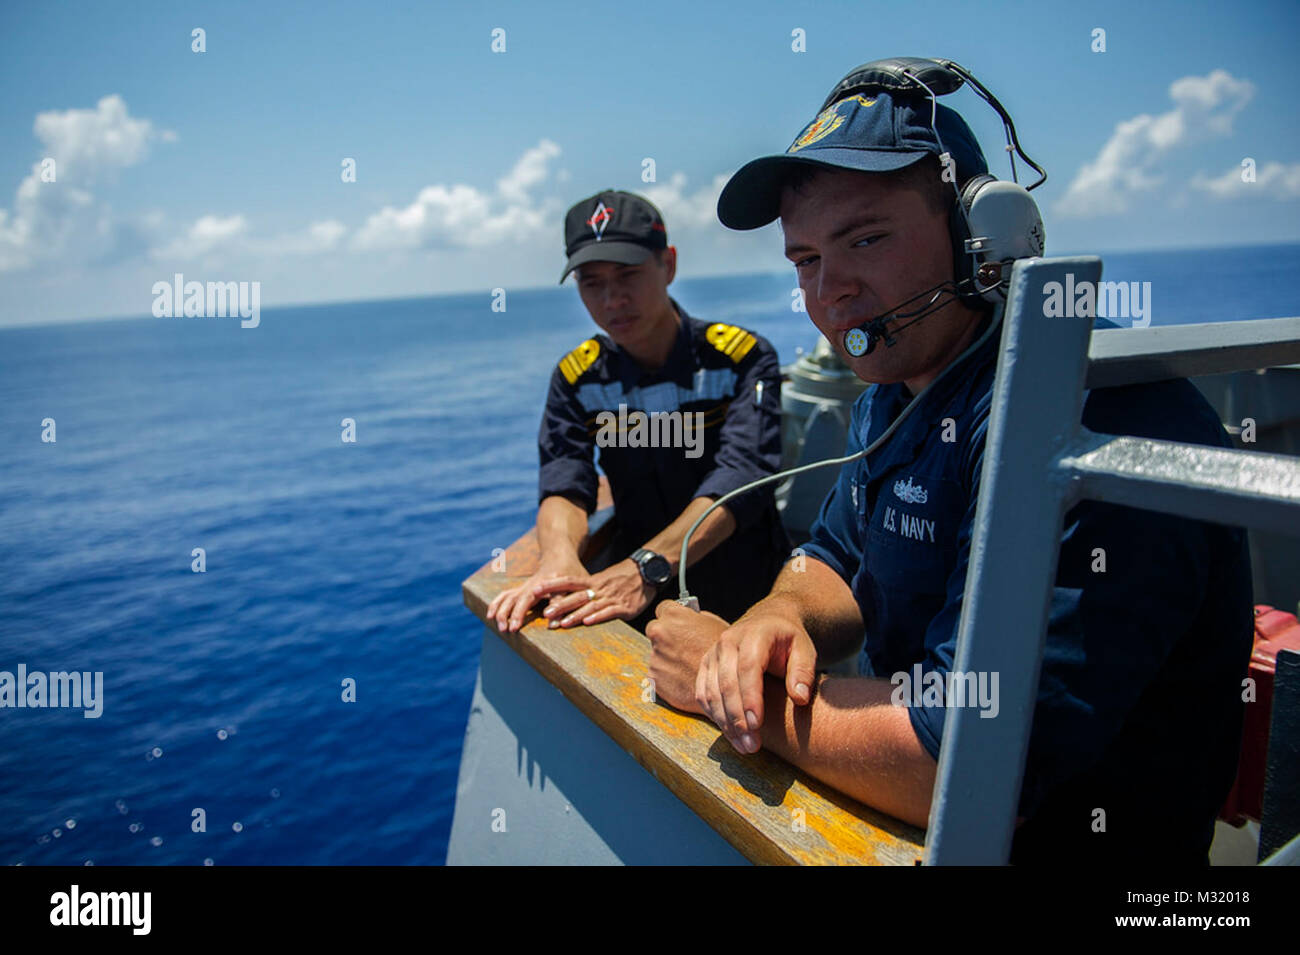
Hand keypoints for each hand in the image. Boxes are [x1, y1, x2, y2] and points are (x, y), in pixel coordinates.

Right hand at [487, 557, 586, 633]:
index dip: (522, 613)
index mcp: (545, 583)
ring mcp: (525, 587)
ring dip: (501, 611)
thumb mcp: (574, 586)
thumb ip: (562, 604)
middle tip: (507, 629)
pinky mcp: (520, 590)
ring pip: (508, 597)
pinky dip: (496, 604)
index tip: (516, 627)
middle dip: (510, 614)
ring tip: (499, 626)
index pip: (531, 599)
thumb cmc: (571, 574)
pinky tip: (490, 615)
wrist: (559, 557)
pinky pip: (505, 596)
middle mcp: (532, 585)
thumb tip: (553, 625)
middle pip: (517, 598)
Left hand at [532, 559, 654, 628]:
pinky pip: (609, 612)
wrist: (646, 572)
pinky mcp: (623, 607)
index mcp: (592, 581)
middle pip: (576, 596)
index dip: (551, 585)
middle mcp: (599, 589)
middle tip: (544, 614)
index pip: (567, 581)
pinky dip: (598, 617)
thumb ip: (586, 589)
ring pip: (590, 606)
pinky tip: (588, 622)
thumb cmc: (622, 578)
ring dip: (575, 615)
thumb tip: (566, 599)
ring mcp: (611, 598)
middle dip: (559, 605)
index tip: (535, 589)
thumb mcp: (602, 580)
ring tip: (562, 623)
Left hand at [645, 601, 729, 713]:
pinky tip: (683, 678)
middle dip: (665, 636)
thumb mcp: (715, 625)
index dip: (672, 616)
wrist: (725, 686)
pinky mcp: (654, 677)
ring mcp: (655, 656)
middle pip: (655, 630)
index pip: (663, 608)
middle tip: (682, 646)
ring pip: (657, 653)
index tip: (676, 623)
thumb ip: (694, 618)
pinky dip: (667, 676)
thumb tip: (687, 619)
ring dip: (667, 658)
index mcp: (673, 616)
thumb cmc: (725, 654)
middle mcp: (659, 633)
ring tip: (687, 666)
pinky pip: (657, 673)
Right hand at [696, 603, 817, 754]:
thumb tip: (800, 698)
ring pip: (711, 692)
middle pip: (726, 684)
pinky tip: (730, 734)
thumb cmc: (788, 641)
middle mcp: (728, 642)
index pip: (748, 668)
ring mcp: (713, 654)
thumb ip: (803, 672)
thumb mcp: (804, 650)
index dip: (750, 698)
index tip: (756, 724)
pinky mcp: (705, 666)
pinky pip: (703, 694)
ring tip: (744, 746)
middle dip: (737, 718)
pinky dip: (714, 716)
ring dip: (725, 723)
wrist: (767, 622)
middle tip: (752, 745)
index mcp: (754, 635)